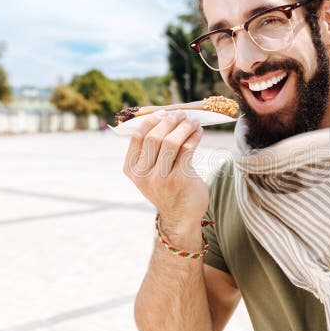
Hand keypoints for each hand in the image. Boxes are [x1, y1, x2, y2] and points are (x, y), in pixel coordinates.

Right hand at [123, 111, 208, 239]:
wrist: (180, 217)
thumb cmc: (167, 188)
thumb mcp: (150, 172)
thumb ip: (150, 151)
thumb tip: (162, 117)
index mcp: (131, 170)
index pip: (138, 138)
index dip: (151, 121)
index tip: (163, 113)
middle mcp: (143, 175)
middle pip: (155, 138)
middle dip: (170, 121)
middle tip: (181, 114)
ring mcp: (161, 179)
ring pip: (172, 142)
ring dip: (184, 127)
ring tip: (193, 121)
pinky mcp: (180, 180)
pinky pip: (187, 150)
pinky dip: (194, 136)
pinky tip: (198, 132)